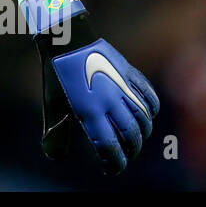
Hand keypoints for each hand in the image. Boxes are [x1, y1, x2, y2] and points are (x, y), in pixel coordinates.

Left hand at [23, 0, 159, 173]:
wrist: (67, 38)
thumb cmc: (57, 72)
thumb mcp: (53, 102)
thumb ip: (56, 131)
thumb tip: (54, 157)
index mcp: (89, 110)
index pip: (109, 147)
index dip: (114, 163)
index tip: (112, 169)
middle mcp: (109, 101)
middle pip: (130, 136)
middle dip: (130, 151)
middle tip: (126, 154)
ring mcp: (122, 86)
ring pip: (144, 118)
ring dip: (143, 132)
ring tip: (136, 137)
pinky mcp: (130, 73)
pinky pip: (149, 96)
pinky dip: (153, 109)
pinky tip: (147, 115)